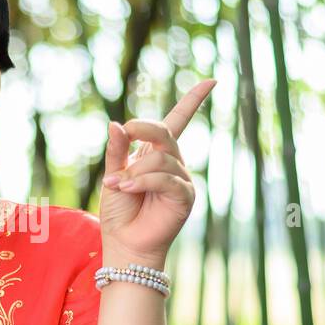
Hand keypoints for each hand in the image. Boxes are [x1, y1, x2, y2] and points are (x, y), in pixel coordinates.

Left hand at [99, 79, 214, 266]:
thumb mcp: (113, 174)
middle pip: (165, 133)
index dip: (194, 100)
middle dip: (143, 129)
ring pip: (160, 159)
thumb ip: (117, 150)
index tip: (211, 81)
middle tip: (124, 133)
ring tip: (116, 185)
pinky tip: (125, 189)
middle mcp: (174, 164)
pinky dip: (142, 181)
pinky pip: (165, 179)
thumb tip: (116, 123)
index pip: (179, 121)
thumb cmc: (119, 212)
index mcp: (157, 154)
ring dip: (134, 170)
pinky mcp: (184, 197)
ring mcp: (182, 180)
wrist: (124, 244)